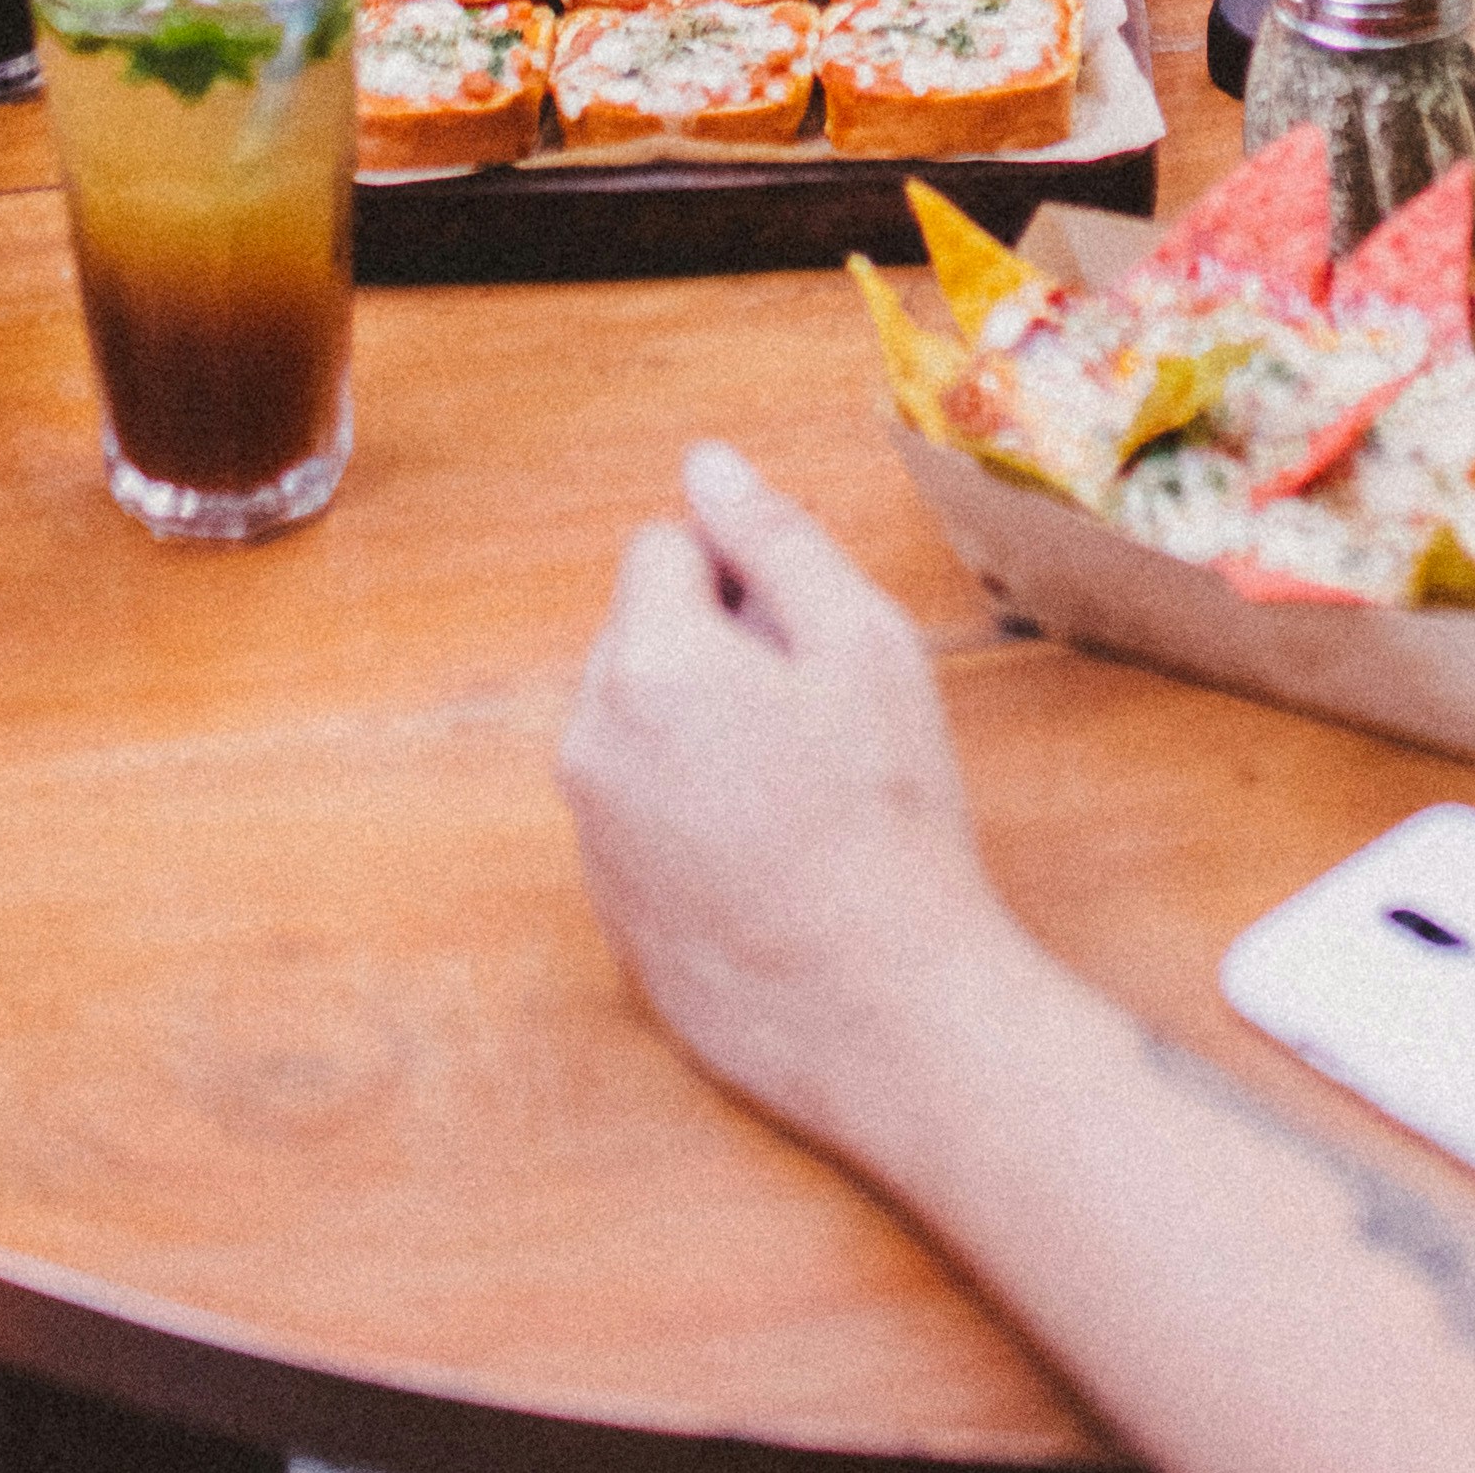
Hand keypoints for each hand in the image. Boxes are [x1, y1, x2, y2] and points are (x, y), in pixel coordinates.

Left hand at [559, 443, 1023, 1148]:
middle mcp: (589, 743)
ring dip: (704, 729)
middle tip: (816, 721)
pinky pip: (640, 811)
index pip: (665, 548)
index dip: (749, 578)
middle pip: (642, 634)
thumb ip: (776, 538)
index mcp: (645, 665)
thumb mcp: (862, 645)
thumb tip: (707, 464)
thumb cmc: (886, 820)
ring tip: (798, 795)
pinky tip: (772, 857)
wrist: (881, 1011)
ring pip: (640, 723)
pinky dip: (693, 811)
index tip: (811, 645)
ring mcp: (591, 834)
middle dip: (718, 649)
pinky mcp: (607, 907)